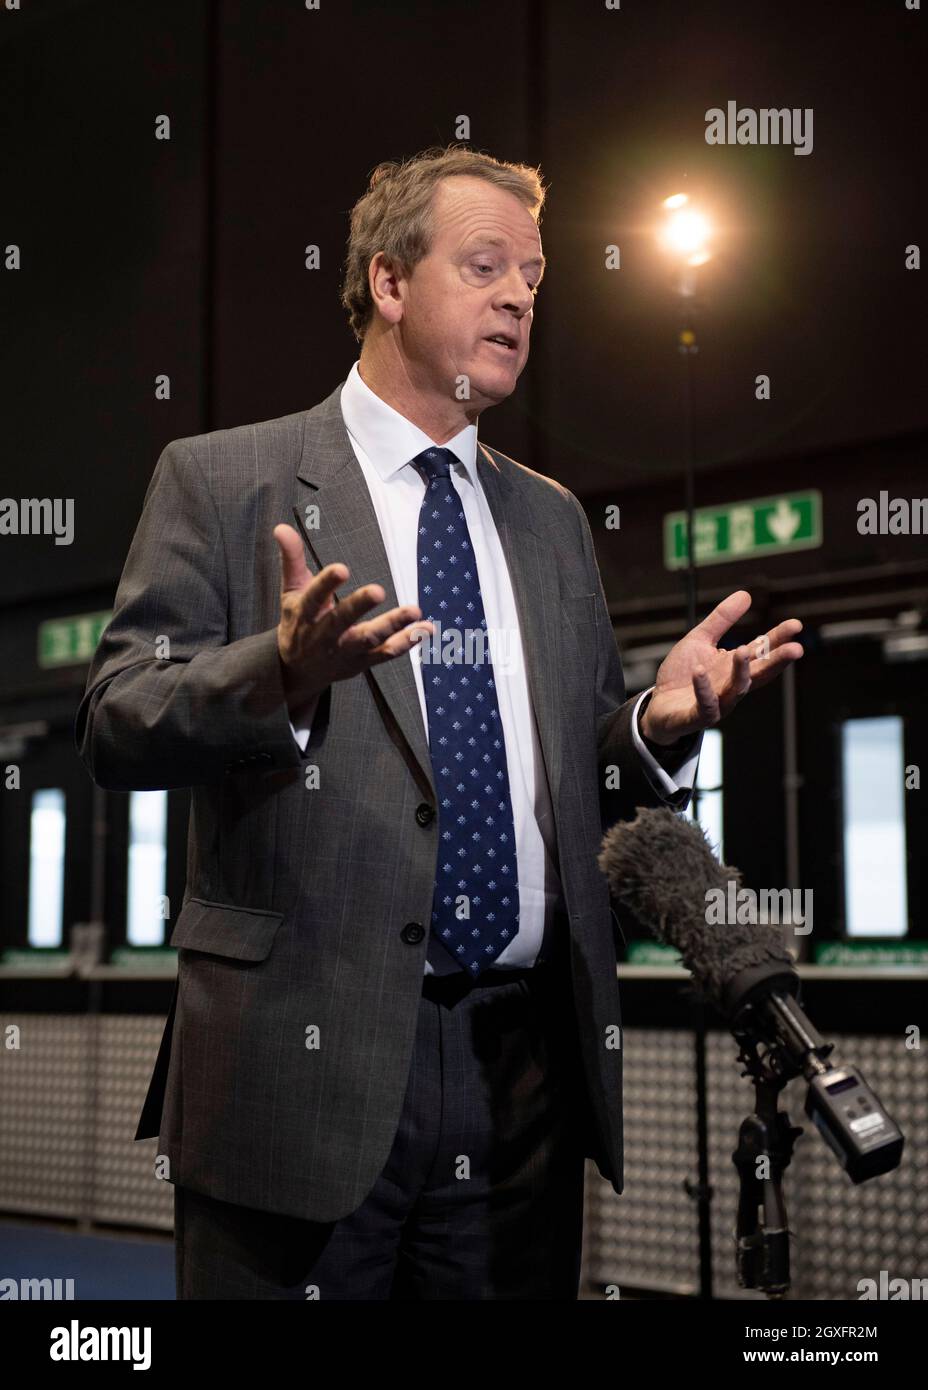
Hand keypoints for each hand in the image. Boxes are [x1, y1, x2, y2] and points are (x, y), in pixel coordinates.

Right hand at [274, 525, 431, 711]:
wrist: (297, 671)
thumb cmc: (297, 622)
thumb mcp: (290, 592)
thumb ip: (292, 559)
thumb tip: (281, 527)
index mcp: (304, 614)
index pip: (313, 597)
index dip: (326, 584)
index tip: (341, 569)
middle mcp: (323, 636)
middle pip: (342, 620)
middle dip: (359, 606)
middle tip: (378, 590)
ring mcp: (345, 651)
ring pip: (369, 639)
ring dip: (392, 626)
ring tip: (414, 611)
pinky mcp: (363, 662)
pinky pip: (386, 653)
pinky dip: (406, 642)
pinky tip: (425, 629)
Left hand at [638, 590, 802, 745]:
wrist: (658, 705)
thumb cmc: (682, 674)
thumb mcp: (700, 639)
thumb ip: (722, 620)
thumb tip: (746, 594)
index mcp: (735, 667)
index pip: (762, 651)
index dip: (778, 639)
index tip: (796, 625)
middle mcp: (732, 685)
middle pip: (760, 673)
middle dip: (777, 661)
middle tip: (796, 649)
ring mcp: (718, 702)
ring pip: (736, 689)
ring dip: (741, 671)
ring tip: (742, 651)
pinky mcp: (698, 715)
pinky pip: (705, 704)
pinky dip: (703, 688)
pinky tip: (700, 671)